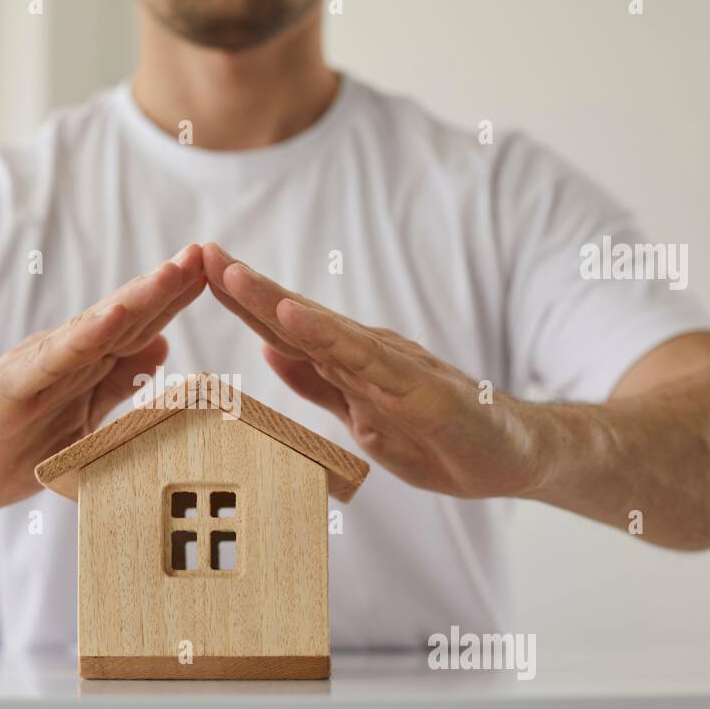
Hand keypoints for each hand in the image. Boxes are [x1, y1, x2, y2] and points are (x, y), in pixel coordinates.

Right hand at [0, 244, 205, 514]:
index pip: (140, 325)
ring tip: (175, 271)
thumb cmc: (8, 447)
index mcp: (84, 364)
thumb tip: (162, 344)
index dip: (179, 299)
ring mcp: (36, 368)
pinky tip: (113, 317)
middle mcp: (64, 355)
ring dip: (137, 297)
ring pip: (95, 327)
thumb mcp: (79, 419)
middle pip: (125, 315)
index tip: (223, 272)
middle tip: (210, 252)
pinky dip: (83, 337)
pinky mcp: (9, 388)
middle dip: (169, 284)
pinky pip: (52, 360)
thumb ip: (115, 381)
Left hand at [201, 242, 547, 498]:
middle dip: (244, 286)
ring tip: (232, 275)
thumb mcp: (362, 416)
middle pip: (293, 317)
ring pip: (322, 329)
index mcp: (348, 362)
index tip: (195, 274)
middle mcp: (365, 352)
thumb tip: (271, 351)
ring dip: (273, 300)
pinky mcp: (418, 389)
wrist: (514, 455)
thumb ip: (320, 384)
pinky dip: (327, 338)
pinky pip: (365, 361)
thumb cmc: (438, 437)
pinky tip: (293, 319)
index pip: (283, 329)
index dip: (240, 302)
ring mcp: (392, 366)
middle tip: (198, 253)